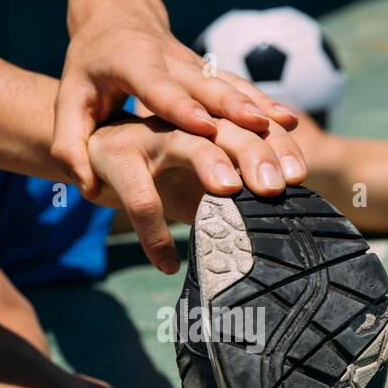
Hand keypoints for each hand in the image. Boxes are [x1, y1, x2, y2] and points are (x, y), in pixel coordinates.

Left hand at [54, 11, 303, 197]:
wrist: (120, 13)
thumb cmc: (90, 64)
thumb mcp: (69, 97)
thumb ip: (69, 141)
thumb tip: (84, 184)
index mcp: (134, 63)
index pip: (161, 88)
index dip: (183, 108)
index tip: (206, 129)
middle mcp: (173, 61)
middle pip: (211, 91)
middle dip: (240, 118)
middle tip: (263, 145)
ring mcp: (199, 66)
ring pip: (238, 91)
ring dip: (265, 120)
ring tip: (289, 152)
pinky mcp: (215, 73)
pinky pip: (247, 90)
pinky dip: (269, 109)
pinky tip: (293, 130)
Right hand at [87, 113, 300, 273]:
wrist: (89, 158)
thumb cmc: (156, 176)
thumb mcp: (197, 188)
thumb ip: (232, 202)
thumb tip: (277, 235)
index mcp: (213, 125)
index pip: (254, 130)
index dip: (277, 148)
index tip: (298, 178)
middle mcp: (185, 122)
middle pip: (228, 129)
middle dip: (255, 153)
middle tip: (276, 186)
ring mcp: (151, 135)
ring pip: (188, 144)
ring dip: (210, 164)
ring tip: (230, 191)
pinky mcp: (117, 157)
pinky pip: (140, 198)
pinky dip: (154, 235)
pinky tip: (168, 265)